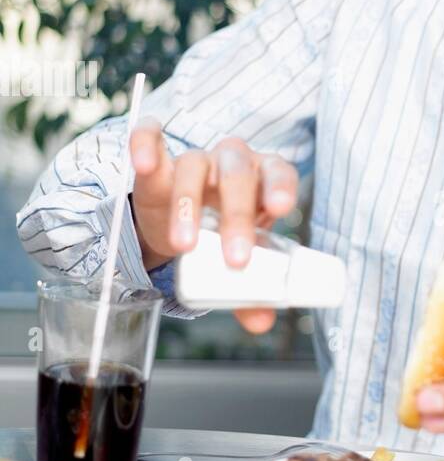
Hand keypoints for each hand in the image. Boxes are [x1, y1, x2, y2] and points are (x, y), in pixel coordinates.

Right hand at [129, 118, 297, 333]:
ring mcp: (196, 160)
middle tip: (235, 258)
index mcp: (263, 179)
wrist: (183, 229)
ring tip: (185, 246)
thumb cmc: (222, 238)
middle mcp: (232, 162)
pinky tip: (146, 163)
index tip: (280, 210)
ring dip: (189, 206)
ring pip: (193, 166)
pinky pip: (150, 137)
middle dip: (236, 216)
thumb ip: (251, 292)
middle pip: (237, 173)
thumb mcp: (239, 263)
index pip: (279, 172)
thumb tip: (261, 323)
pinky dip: (146, 143)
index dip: (280, 186)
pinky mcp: (159, 162)